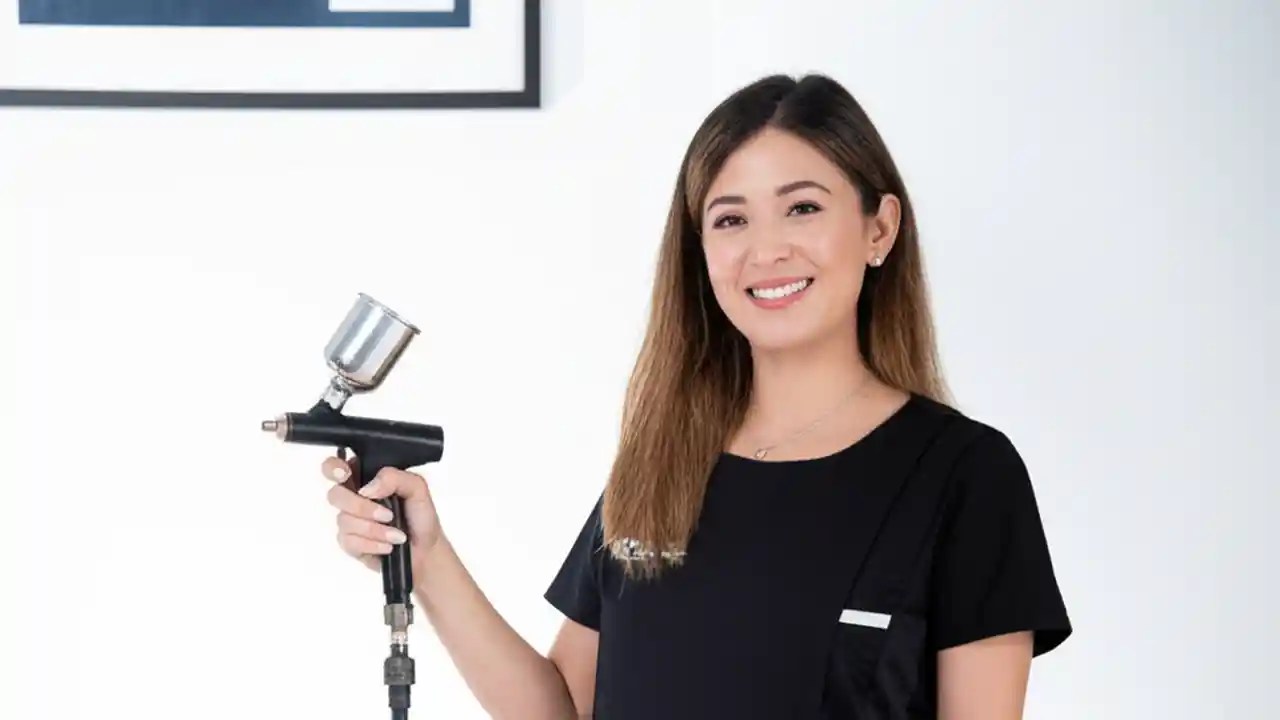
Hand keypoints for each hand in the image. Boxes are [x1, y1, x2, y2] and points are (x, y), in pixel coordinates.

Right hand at [322, 455, 442, 572]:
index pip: (336, 465)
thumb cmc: (420, 516)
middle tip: (387, 515)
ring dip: (375, 529)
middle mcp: (353, 496)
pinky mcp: (349, 542)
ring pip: (344, 521)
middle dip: (361, 507)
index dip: (333, 468)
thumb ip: (393, 478)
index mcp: (366, 477)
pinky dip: (373, 544)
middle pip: (335, 495)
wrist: (425, 549)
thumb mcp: (417, 488)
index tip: (345, 474)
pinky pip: (349, 541)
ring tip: (396, 534)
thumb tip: (368, 488)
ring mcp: (349, 520)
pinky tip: (387, 545)